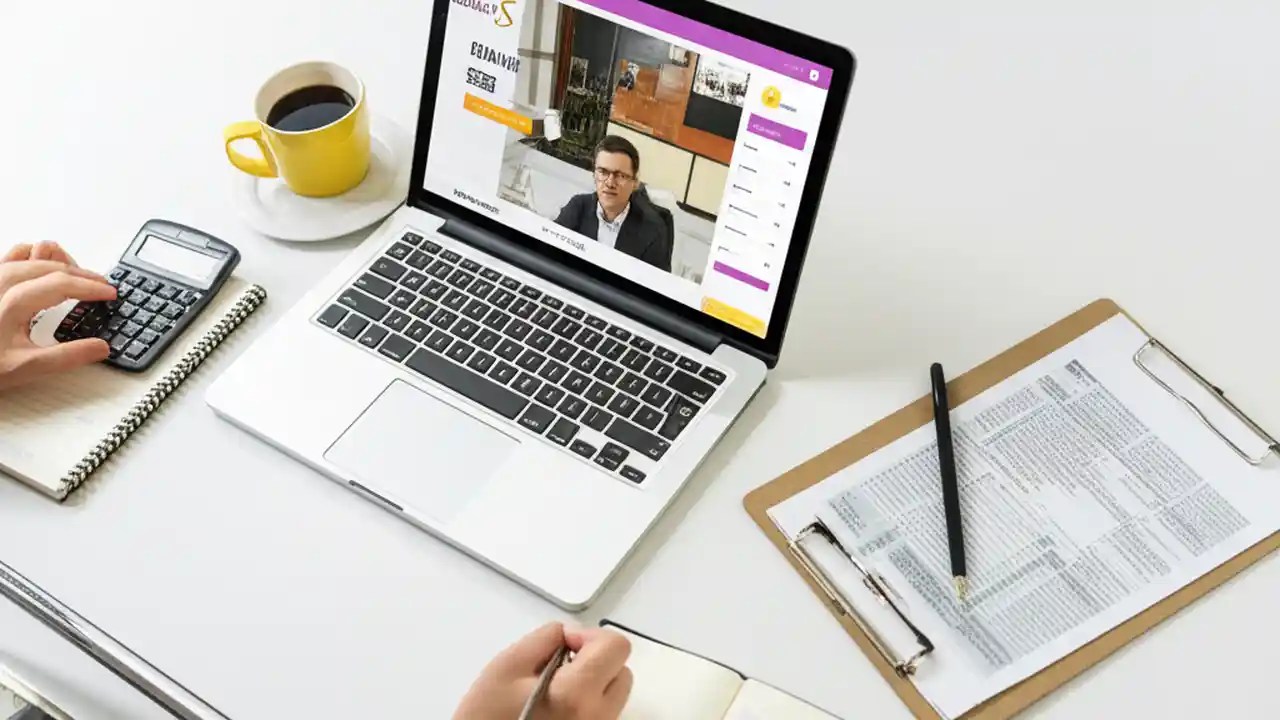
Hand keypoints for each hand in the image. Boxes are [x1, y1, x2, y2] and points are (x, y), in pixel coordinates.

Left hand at [0, 244, 116, 390]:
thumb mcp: (24, 369)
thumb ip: (66, 358)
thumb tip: (99, 348)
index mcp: (11, 303)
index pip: (61, 283)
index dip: (90, 287)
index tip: (110, 294)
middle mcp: (0, 284)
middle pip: (50, 265)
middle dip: (82, 274)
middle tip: (101, 288)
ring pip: (31, 253)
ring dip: (59, 261)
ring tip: (77, 276)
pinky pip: (13, 254)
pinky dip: (34, 256)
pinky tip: (44, 269)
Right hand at [452, 622, 633, 719]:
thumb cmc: (488, 717)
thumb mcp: (506, 665)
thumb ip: (544, 638)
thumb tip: (568, 633)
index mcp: (577, 693)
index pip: (615, 647)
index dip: (591, 636)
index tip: (565, 645)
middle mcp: (597, 716)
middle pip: (622, 671)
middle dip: (596, 659)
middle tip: (560, 665)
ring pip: (614, 695)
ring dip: (593, 682)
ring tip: (555, 689)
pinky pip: (603, 713)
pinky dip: (588, 703)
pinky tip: (558, 707)